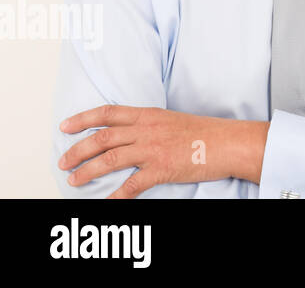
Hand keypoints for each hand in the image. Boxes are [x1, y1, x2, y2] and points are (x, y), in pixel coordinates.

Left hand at [58, 105, 264, 197]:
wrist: (229, 142)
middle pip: (102, 138)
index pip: (108, 113)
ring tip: (74, 181)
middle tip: (63, 162)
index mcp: (149, 115)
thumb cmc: (205, 132)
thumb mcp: (173, 120)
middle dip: (77, 151)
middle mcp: (147, 130)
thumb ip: (149, 125)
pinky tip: (104, 203)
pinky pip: (131, 186)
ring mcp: (153, 149)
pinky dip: (115, 197)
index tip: (65, 126)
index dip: (83, 119)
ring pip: (109, 160)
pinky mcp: (162, 168)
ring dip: (87, 172)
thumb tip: (129, 135)